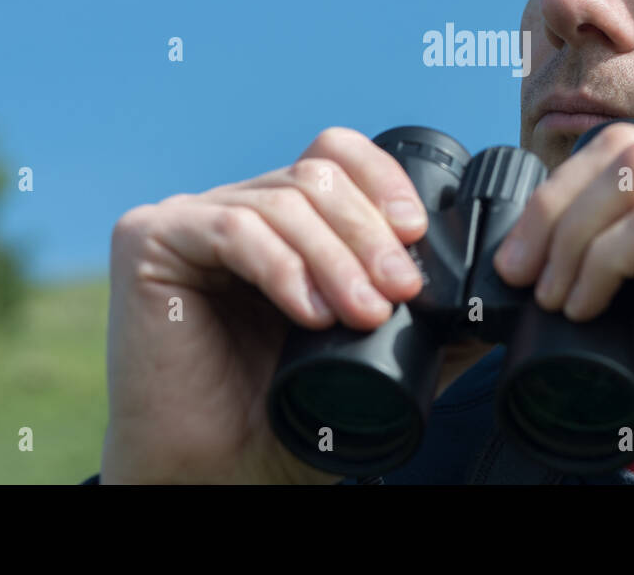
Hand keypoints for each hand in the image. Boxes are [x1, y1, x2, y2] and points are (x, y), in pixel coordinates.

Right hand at [101, 127, 490, 483]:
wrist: (215, 477)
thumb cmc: (281, 420)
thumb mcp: (369, 360)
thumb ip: (421, 324)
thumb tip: (485, 301)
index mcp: (285, 222)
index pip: (335, 156)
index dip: (381, 180)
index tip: (417, 233)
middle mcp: (237, 208)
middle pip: (316, 174)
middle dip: (369, 231)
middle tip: (400, 290)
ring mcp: (190, 219)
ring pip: (282, 200)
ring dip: (336, 256)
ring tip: (363, 313)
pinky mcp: (148, 240)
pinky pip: (231, 228)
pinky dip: (282, 266)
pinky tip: (309, 310)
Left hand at [493, 122, 633, 483]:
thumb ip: (605, 256)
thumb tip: (520, 247)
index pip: (624, 145)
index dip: (557, 189)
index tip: (518, 256)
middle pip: (626, 147)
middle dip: (553, 207)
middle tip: (520, 274)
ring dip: (575, 235)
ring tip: (557, 297)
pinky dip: (605, 261)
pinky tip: (589, 308)